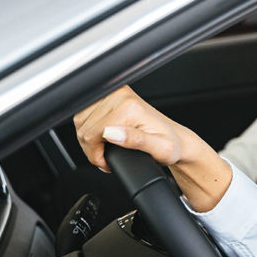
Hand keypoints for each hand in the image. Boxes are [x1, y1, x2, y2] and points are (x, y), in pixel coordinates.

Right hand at [73, 85, 231, 211]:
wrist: (176, 139)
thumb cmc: (170, 145)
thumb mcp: (159, 149)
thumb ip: (136, 141)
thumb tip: (112, 134)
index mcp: (130, 107)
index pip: (92, 133)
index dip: (96, 154)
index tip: (106, 163)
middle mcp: (120, 96)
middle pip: (84, 127)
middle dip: (92, 148)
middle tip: (106, 158)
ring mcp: (114, 94)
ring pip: (81, 121)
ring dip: (89, 139)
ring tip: (106, 149)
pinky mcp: (110, 96)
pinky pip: (84, 114)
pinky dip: (88, 129)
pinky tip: (102, 138)